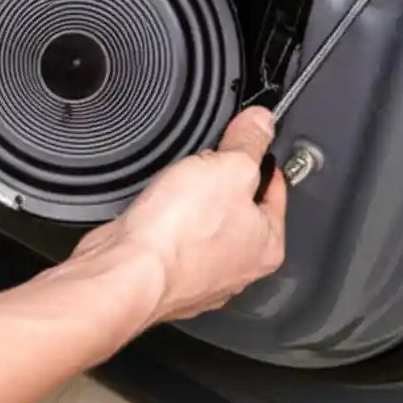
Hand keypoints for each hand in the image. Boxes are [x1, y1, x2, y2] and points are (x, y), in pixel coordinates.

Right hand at [71, 107, 287, 322]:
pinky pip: (172, 243)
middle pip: (239, 210)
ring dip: (191, 207)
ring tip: (176, 191)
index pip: (276, 191)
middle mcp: (238, 270)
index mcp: (267, 245)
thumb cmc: (180, 235)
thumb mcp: (230, 167)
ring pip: (203, 228)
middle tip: (205, 166)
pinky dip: (165, 227)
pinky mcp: (165, 279)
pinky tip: (156, 216)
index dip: (261, 160)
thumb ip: (250, 141)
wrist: (126, 272)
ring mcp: (200, 280)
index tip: (249, 144)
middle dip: (222, 184)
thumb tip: (261, 122)